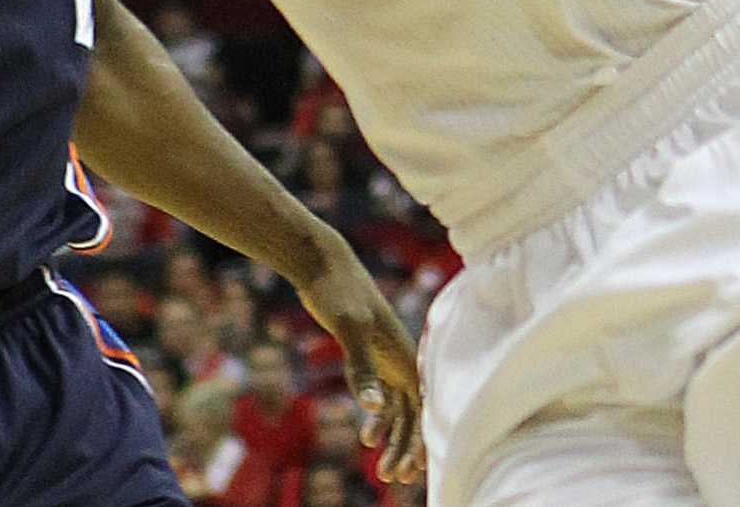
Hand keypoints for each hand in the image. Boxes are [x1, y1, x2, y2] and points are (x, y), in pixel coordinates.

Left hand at [297, 242, 425, 484]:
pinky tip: (367, 437)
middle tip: (390, 477)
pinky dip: (378, 418)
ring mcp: (385, 358)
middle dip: (405, 448)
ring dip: (392, 438)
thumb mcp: (349, 327)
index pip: (421, 409)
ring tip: (380, 469)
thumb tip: (372, 407)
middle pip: (412, 415)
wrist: (319, 262)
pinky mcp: (368, 354)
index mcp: (405, 355)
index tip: (413, 471)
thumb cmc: (337, 291)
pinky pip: (381, 395)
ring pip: (397, 409)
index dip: (420, 441)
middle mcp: (401, 360)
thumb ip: (361, 367)